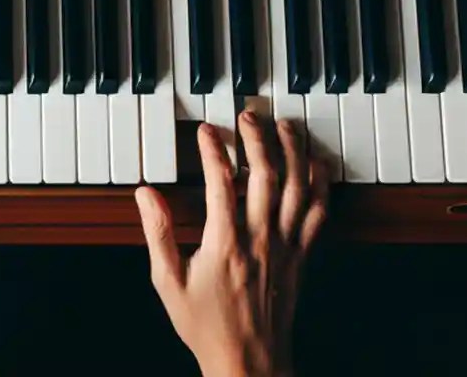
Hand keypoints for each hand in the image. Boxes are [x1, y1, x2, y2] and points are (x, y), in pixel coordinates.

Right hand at [135, 112, 328, 376]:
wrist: (250, 362)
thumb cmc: (207, 326)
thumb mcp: (167, 282)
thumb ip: (157, 233)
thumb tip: (145, 194)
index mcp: (224, 245)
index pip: (221, 182)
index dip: (213, 149)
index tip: (205, 130)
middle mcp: (261, 240)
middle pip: (266, 175)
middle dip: (257, 138)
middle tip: (247, 115)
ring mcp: (286, 247)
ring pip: (298, 188)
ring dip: (293, 151)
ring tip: (283, 125)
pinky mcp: (303, 256)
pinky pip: (320, 214)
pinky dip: (321, 185)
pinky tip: (316, 164)